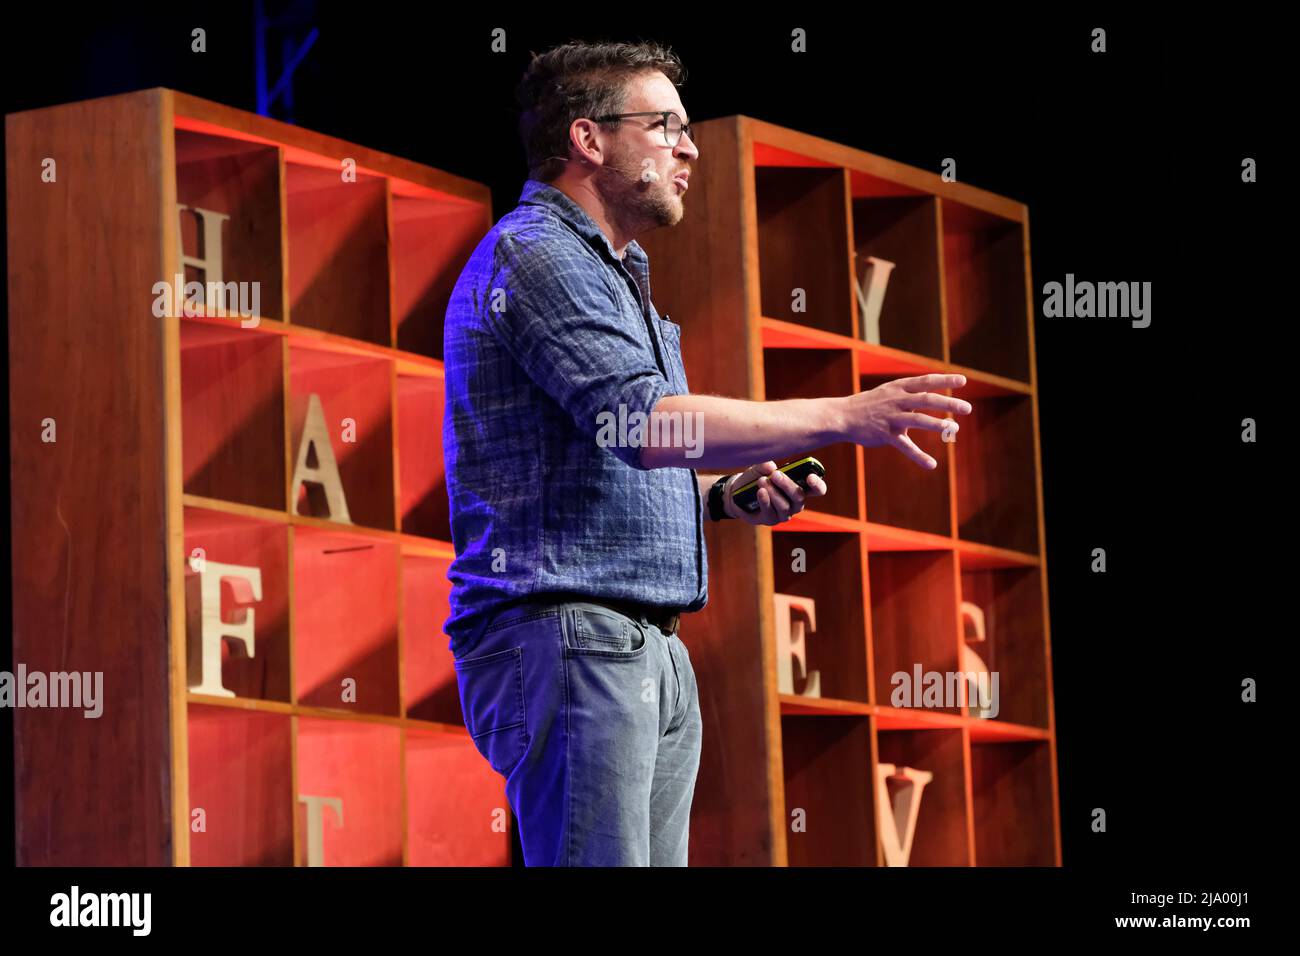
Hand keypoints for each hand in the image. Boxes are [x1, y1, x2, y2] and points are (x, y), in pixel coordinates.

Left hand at [724, 461, 827, 524]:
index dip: (817, 485)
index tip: (810, 476)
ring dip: (773, 492)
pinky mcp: (771, 520)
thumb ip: (765, 465)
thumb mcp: (759, 468)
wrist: (738, 492)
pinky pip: (770, 512)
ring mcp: (784, 513)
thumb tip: (771, 466)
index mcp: (800, 488)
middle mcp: (795, 503)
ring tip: (761, 481)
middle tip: (775, 475)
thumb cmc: (755, 478)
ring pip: (784, 506)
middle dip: (787, 485)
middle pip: (799, 497)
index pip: (817, 490)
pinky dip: (765, 501)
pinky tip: (760, 492)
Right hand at [839, 373, 971, 468]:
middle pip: (926, 400)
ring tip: (954, 429)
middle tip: (967, 408)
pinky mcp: (886, 435)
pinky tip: (931, 464)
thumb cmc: (868, 405)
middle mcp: (896, 401)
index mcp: (898, 388)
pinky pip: (905, 446)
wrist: (842, 416)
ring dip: (938, 425)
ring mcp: (891, 418)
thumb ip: (908, 393)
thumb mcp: (888, 392)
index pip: (925, 381)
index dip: (944, 381)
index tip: (962, 381)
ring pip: (918, 420)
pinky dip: (918, 456)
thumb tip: (930, 392)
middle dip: (948, 403)